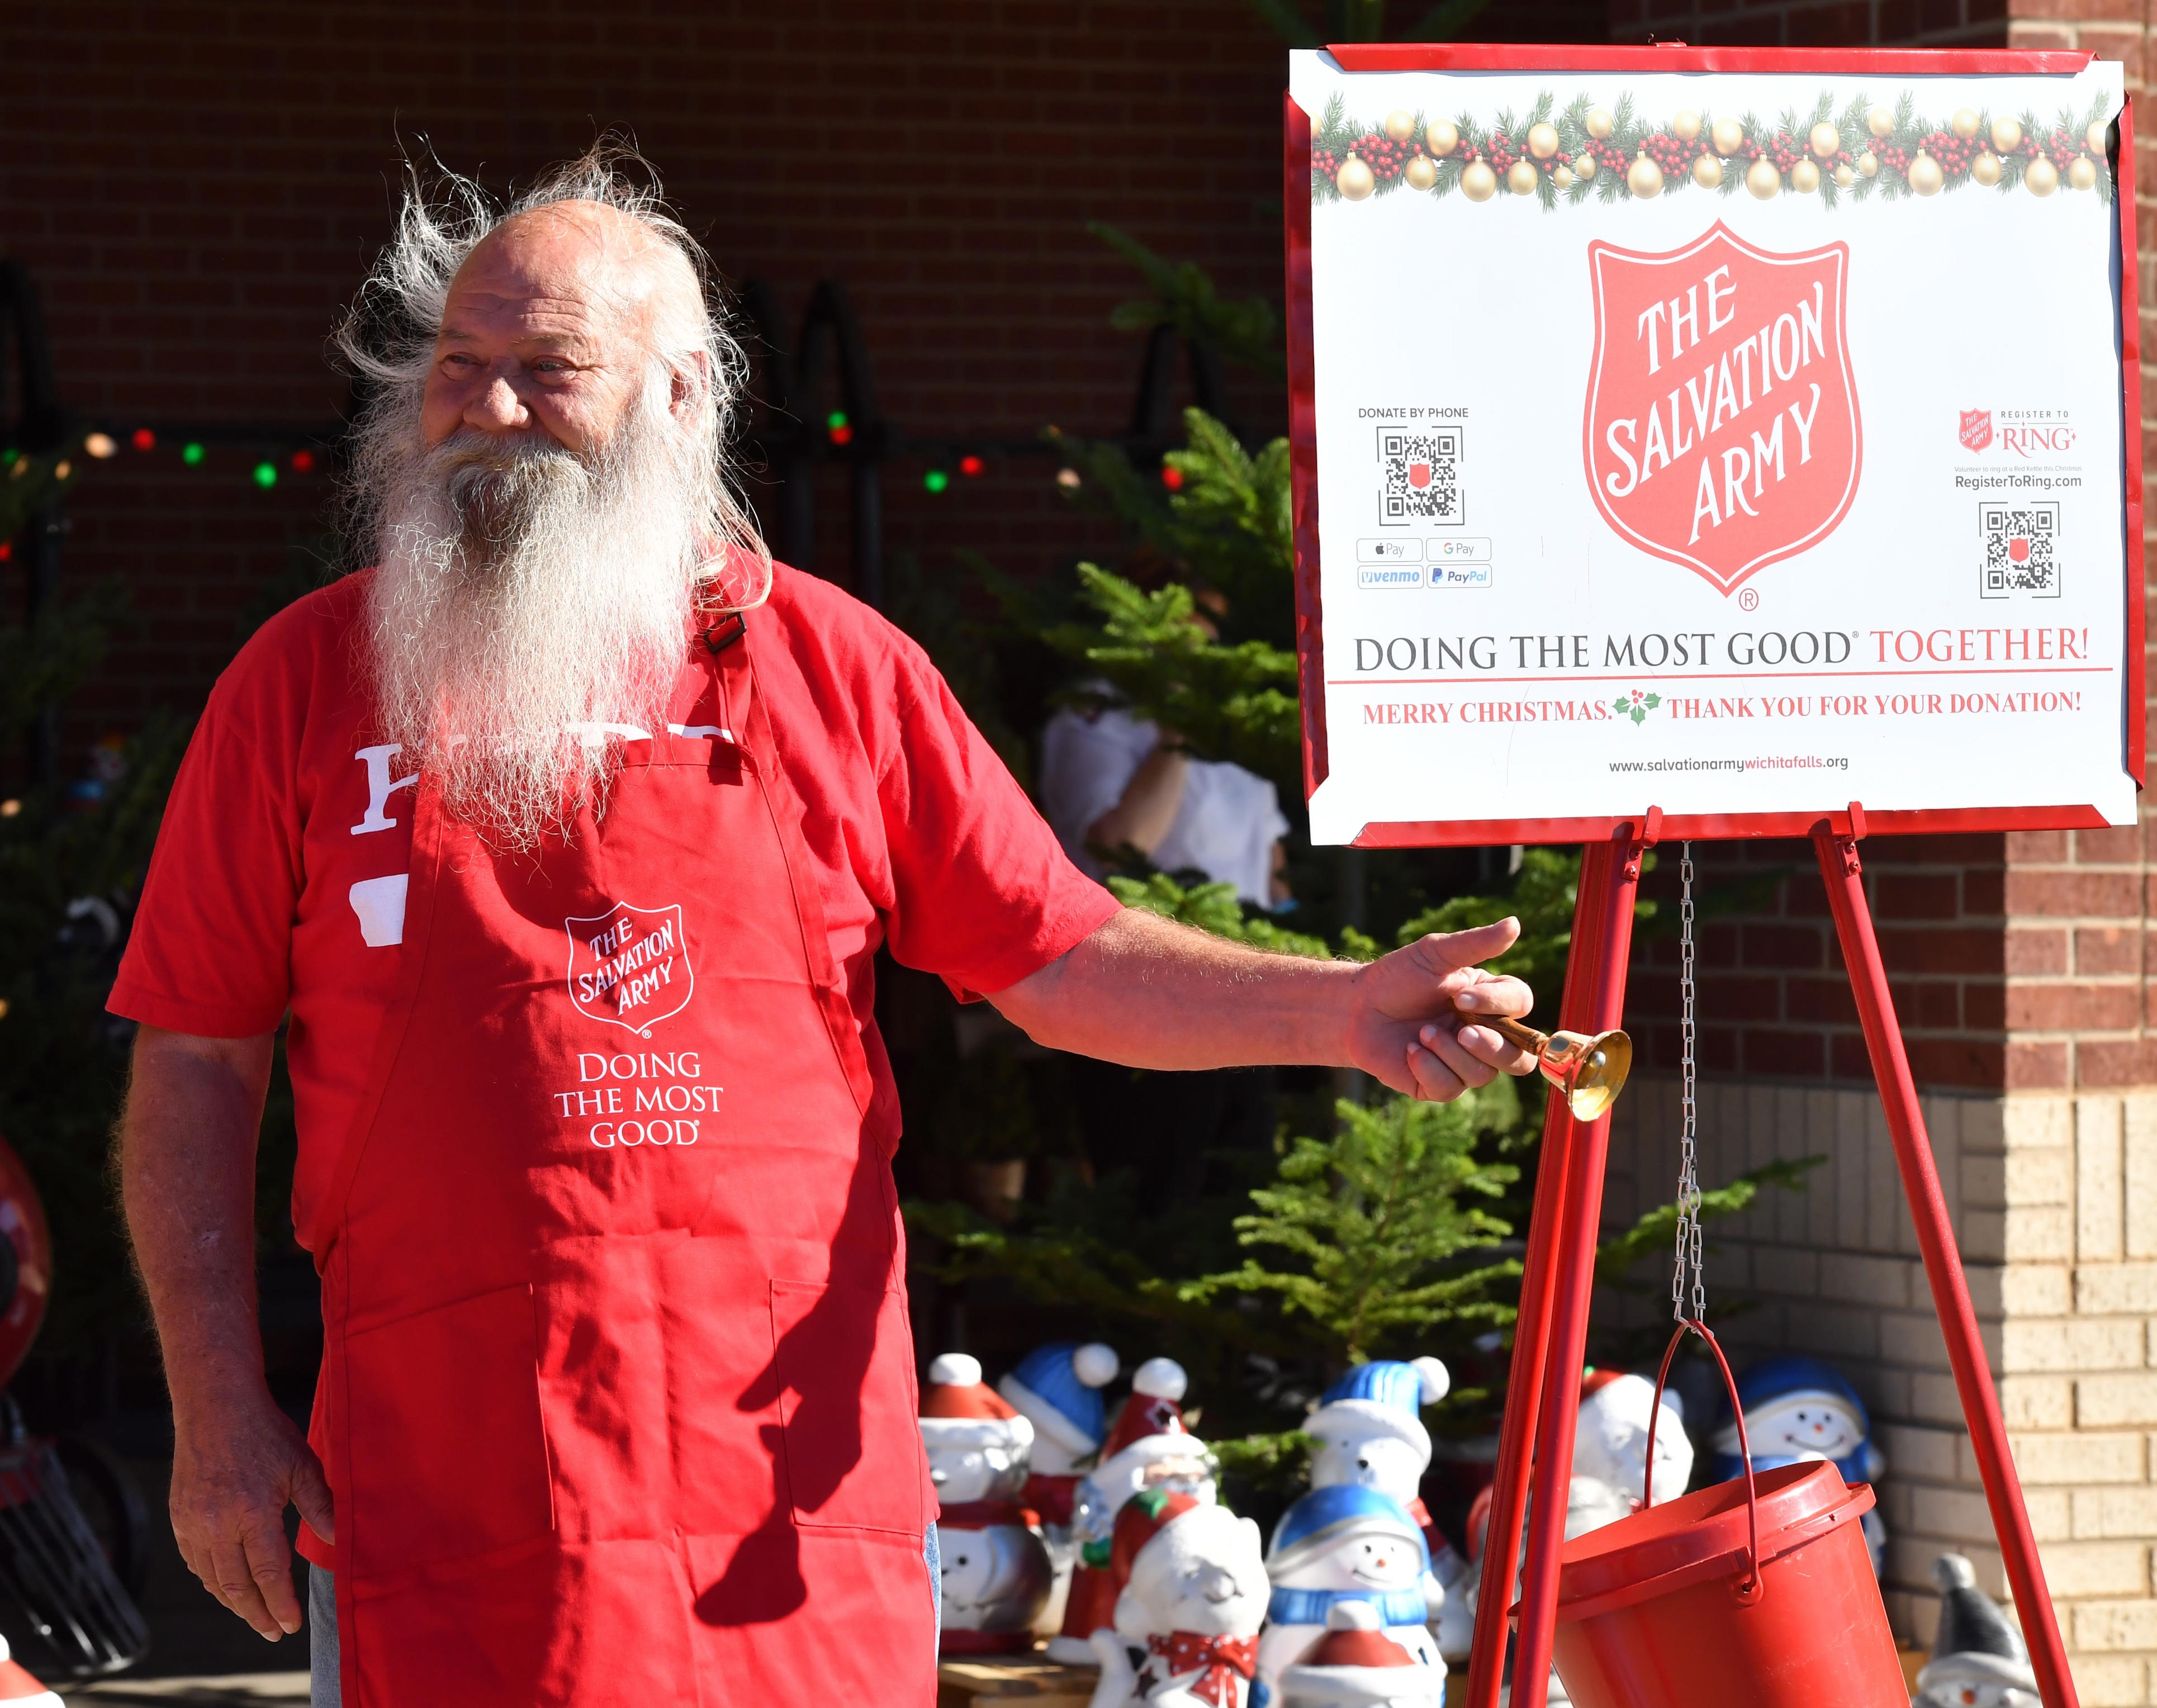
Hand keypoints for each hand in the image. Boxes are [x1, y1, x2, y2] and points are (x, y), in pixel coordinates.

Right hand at [170, 1381, 335, 1638]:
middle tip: (274, 1631)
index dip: (281, 1603)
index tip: (291, 1625)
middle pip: (236, 1587)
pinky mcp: (178, 1518)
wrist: (215, 1407)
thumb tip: (337, 1542)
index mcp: (252, 1512)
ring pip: (212, 1579)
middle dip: (257, 1614)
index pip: (268, 1573)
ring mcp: (193, 1523)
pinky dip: (212, 1580)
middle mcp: (217, 1524)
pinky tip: (227, 1586)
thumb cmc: (264, 1432)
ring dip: (234, 1602)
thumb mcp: (302, 1465)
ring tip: (255, 1614)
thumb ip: (320, 1506)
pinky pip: (195, 1562)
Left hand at [1346, 918, 1537, 1100]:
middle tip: (1463, 1030)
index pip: (1521, 1006)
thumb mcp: (1435, 954)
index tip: (1459, 996)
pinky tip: (1409, 1050)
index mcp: (1491, 1002)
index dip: (1500, 1005)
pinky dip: (1429, 1068)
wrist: (1356, 1008)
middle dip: (1493, 1047)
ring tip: (1421, 1032)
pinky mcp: (1438, 1085)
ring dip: (1451, 1052)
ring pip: (1483, 1075)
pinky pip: (1450, 1088)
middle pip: (1520, 1058)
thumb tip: (1514, 923)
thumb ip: (1476, 943)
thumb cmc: (1398, 977)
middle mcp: (1485, 1036)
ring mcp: (1463, 1064)